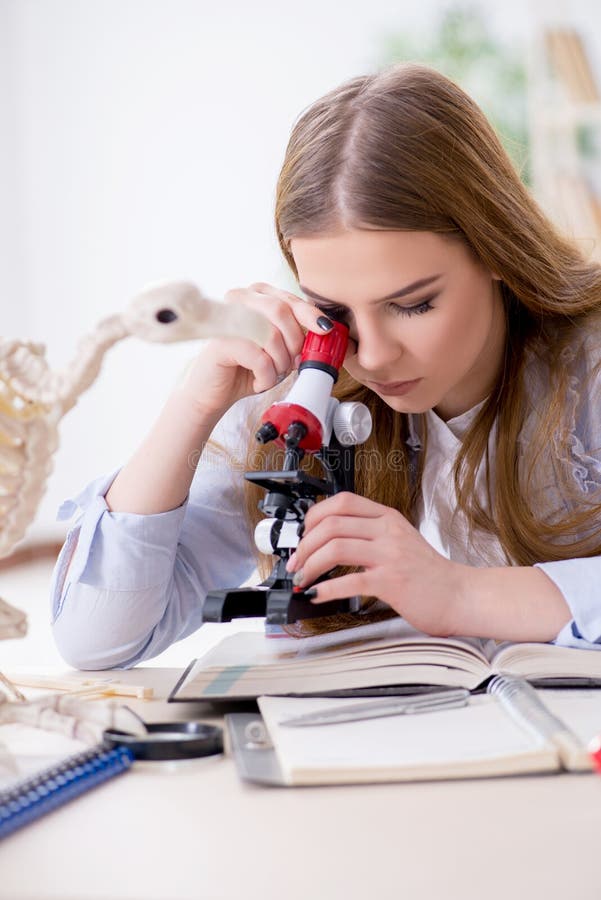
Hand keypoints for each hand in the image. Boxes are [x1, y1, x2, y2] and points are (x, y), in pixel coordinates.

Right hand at [175, 282, 338, 419]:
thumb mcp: (278, 348)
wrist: (215, 393)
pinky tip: (260, 382)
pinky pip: (259, 358)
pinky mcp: (220, 343)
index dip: (310, 314)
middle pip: (281, 311)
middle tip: (292, 364)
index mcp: (256, 296)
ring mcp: (227, 319)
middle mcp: (239, 300)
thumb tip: (323, 331)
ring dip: (280, 363)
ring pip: (271, 335)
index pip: (289, 299)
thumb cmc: (247, 368)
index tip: (325, 329)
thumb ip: (296, 334)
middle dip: (294, 342)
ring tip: (273, 375)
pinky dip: (267, 376)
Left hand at [285, 492, 467, 636]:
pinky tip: (318, 595)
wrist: (460, 596)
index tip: (303, 534)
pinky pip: (349, 582)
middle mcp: (388, 532)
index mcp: (388, 518)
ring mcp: (390, 555)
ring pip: (335, 548)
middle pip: (331, 524)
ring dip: (310, 564)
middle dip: (304, 544)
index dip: (314, 516)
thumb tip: (329, 540)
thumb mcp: (400, 540)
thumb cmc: (430, 574)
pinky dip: (326, 589)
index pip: (342, 501)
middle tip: (296, 562)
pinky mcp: (392, 582)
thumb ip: (370, 535)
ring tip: (303, 578)